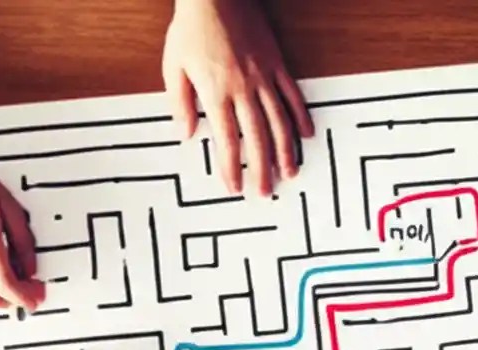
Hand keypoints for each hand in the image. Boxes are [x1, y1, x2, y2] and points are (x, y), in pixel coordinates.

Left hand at [163, 0, 313, 196]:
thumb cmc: (191, 28)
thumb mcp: (173, 66)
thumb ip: (179, 102)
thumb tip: (186, 133)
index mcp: (216, 93)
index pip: (227, 141)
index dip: (231, 168)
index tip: (234, 187)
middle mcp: (243, 89)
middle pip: (256, 138)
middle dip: (261, 169)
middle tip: (265, 192)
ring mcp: (263, 77)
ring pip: (278, 121)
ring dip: (284, 151)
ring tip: (289, 173)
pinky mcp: (276, 64)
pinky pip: (292, 95)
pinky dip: (299, 117)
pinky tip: (304, 135)